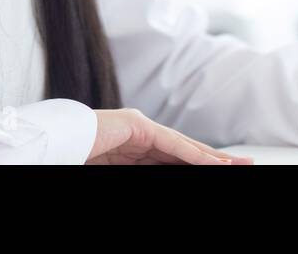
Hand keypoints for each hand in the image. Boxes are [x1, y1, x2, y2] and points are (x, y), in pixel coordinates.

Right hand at [86, 108, 253, 164]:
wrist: (53, 145)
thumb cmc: (76, 158)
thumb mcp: (115, 169)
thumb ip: (135, 169)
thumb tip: (159, 173)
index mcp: (133, 148)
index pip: (174, 159)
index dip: (198, 165)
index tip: (220, 171)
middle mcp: (140, 135)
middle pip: (184, 150)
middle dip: (214, 159)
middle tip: (244, 166)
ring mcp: (139, 127)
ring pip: (184, 146)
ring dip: (212, 158)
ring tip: (237, 166)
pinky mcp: (137, 125)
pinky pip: (171, 144)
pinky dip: (192, 154)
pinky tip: (213, 163)